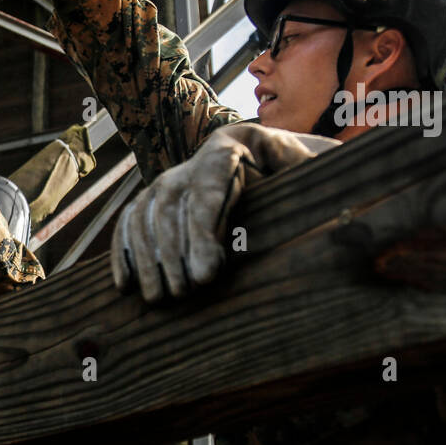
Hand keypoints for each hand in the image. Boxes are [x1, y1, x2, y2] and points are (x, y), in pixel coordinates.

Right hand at [111, 122, 339, 302]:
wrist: (276, 162)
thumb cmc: (299, 171)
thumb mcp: (314, 164)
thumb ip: (315, 170)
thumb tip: (319, 181)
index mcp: (232, 147)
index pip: (209, 187)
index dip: (202, 232)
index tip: (205, 275)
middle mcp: (192, 161)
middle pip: (170, 205)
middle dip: (172, 252)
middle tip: (183, 293)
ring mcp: (170, 180)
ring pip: (145, 214)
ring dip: (147, 258)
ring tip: (158, 298)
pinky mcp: (156, 200)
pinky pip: (131, 222)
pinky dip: (125, 253)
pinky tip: (126, 285)